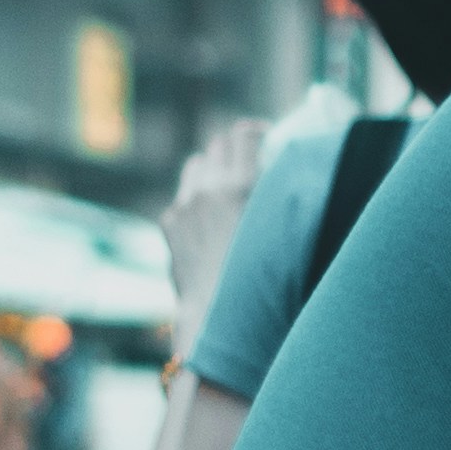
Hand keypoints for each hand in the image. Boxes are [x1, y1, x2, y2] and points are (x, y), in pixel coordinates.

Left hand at [154, 116, 282, 333]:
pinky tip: (209, 224)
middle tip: (248, 166)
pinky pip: (183, 197)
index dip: (256, 133)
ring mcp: (184, 204)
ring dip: (212, 170)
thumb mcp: (280, 231)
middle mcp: (209, 188)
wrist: (217, 316)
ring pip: (196, 165)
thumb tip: (278, 169)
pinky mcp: (169, 221)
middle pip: (218, 145)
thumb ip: (277, 194)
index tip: (265, 139)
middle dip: (234, 151)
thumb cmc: (261, 280)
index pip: (244, 135)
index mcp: (241, 186)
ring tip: (225, 190)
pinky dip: (195, 201)